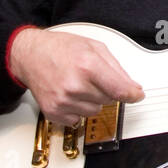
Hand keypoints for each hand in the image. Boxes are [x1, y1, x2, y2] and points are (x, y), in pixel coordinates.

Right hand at [8, 27, 144, 126]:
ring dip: (92, 100)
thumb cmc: (60, 48)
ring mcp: (63, 101)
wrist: (30, 55)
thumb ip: (116, 68)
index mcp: (88, 66)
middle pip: (109, 101)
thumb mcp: (94, 47)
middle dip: (106, 90)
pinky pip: (78, 119)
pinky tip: (69, 94)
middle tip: (91, 77)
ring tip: (78, 84)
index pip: (120, 90)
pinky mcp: (53, 112)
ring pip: (95, 111)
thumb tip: (132, 87)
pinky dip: (77, 109)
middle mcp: (75, 85)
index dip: (132, 95)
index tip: (136, 95)